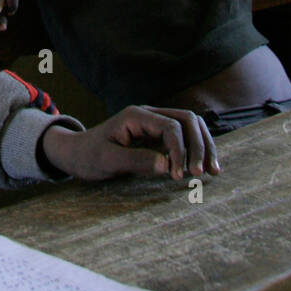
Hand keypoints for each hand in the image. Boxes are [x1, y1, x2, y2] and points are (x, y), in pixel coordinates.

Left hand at [41, 105, 219, 181]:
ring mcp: (155, 123)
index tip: (177, 176)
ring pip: (191, 126)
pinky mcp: (159, 134)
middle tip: (202, 174)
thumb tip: (166, 165)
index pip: (171, 126)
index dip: (180, 150)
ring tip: (213, 172)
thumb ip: (135, 161)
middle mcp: (149, 114)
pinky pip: (185, 136)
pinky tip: (205, 167)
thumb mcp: (107, 161)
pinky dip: (197, 149)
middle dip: (200, 145)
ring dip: (204, 146)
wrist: (78, 153)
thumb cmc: (89, 156)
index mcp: (136, 115)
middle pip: (188, 120)